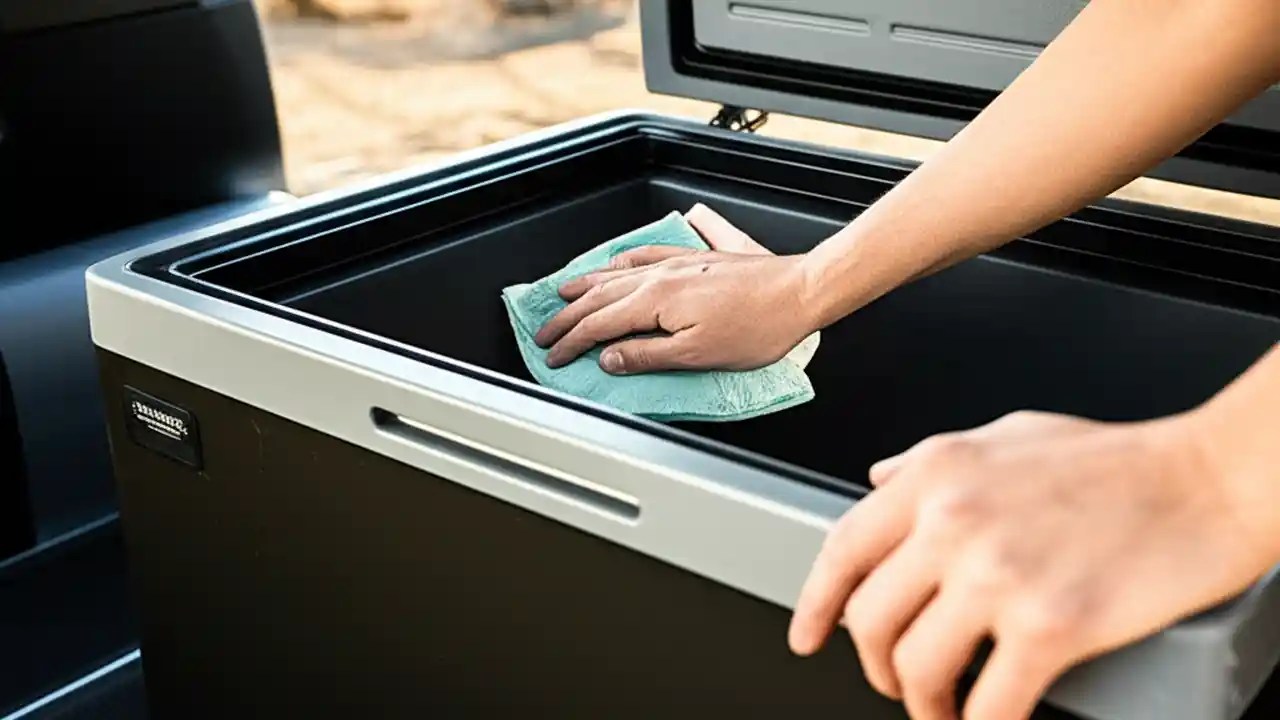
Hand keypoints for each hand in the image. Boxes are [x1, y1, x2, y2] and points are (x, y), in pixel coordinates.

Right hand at [534, 204, 817, 373]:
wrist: (799, 291)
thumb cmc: (758, 327)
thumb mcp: (696, 355)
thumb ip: (646, 355)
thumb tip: (609, 359)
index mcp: (656, 301)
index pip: (599, 324)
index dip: (572, 342)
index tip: (554, 356)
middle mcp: (661, 276)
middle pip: (600, 296)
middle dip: (567, 315)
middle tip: (545, 331)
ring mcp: (677, 263)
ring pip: (618, 272)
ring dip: (587, 283)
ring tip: (564, 291)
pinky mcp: (696, 258)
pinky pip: (646, 254)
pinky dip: (623, 260)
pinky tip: (619, 261)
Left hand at [788, 410, 1274, 719]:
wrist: (1207, 481)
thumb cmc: (1118, 462)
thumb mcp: (1005, 436)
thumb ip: (929, 459)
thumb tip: (875, 480)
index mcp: (937, 475)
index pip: (842, 548)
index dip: (812, 603)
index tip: (806, 636)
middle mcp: (954, 520)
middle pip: (870, 619)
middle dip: (875, 665)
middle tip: (897, 680)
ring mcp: (998, 574)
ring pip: (915, 666)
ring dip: (924, 703)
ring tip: (944, 709)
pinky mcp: (1050, 625)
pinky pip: (989, 703)